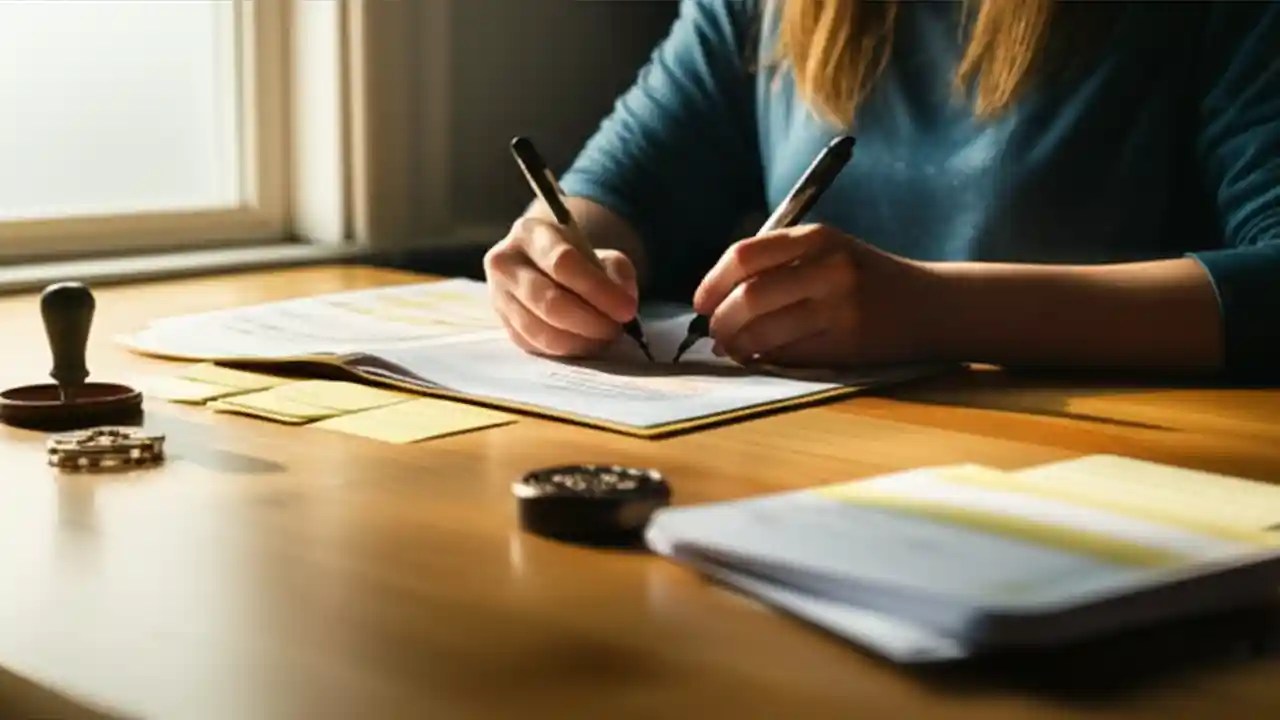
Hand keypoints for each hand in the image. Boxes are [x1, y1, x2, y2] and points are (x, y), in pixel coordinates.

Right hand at [484, 216, 638, 356]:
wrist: (543, 266)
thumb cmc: (577, 259)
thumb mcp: (601, 254)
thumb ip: (617, 274)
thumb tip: (623, 302)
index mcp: (530, 233)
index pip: (563, 263)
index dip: (598, 290)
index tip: (627, 309)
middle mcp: (505, 264)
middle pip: (549, 302)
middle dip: (590, 321)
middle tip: (616, 328)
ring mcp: (499, 298)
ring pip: (542, 331)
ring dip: (581, 340)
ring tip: (604, 336)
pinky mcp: (504, 327)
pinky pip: (538, 346)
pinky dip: (568, 349)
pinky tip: (586, 341)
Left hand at [692, 224, 941, 366]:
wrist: (933, 306)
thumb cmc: (868, 278)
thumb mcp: (830, 251)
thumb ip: (779, 264)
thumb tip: (716, 300)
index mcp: (819, 238)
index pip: (745, 255)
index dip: (712, 282)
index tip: (701, 302)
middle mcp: (828, 269)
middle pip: (748, 298)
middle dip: (721, 321)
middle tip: (715, 333)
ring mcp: (839, 309)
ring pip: (764, 332)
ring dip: (737, 346)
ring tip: (734, 349)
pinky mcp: (847, 345)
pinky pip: (788, 355)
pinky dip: (764, 359)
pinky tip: (761, 357)